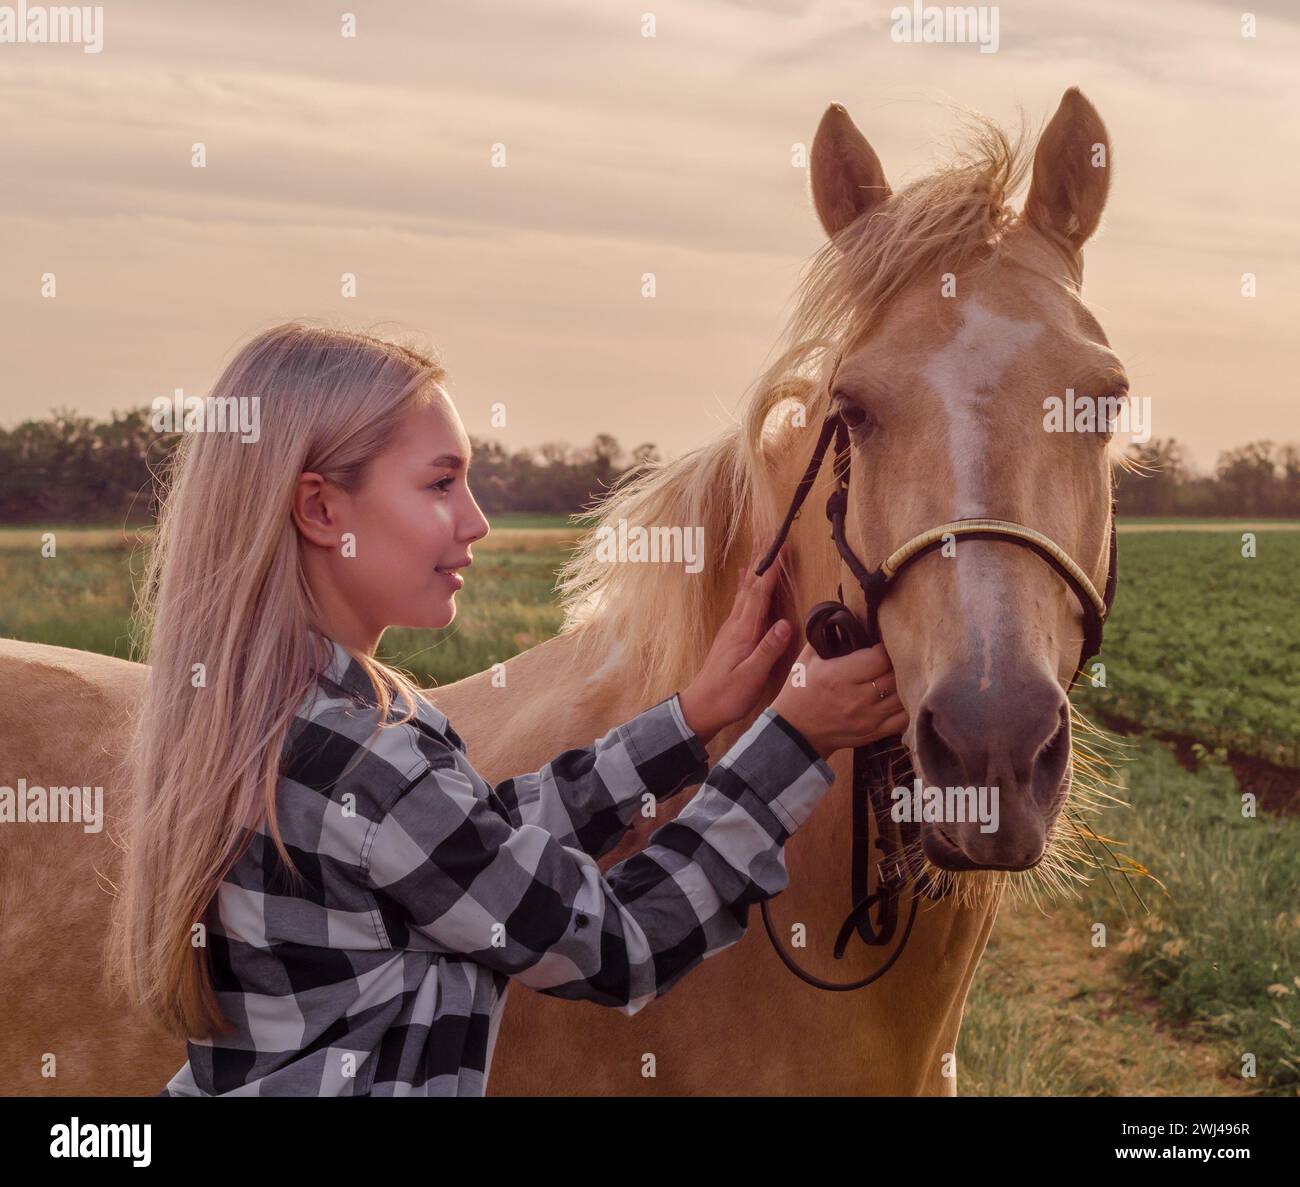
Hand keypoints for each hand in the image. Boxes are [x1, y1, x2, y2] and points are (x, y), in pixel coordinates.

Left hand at [676, 538, 791, 746]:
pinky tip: (744, 575)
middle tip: (769, 534)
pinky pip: (742, 600)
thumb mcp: (751, 676)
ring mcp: (732, 628)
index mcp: (744, 631)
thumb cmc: (727, 695)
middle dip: (761, 559)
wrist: (701, 707)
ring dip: (754, 566)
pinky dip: (746, 583)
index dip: (771, 570)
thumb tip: (784, 623)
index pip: (760, 594)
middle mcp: (736, 624)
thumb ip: (768, 650)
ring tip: (760, 545)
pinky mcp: (731, 635)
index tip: (780, 547)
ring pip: (745, 589)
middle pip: (751, 585)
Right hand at [770, 641, 907, 760]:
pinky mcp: (873, 733)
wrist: (795, 732)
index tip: (881, 647)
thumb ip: (826, 637)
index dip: (884, 649)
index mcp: (838, 676)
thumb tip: (846, 617)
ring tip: (900, 677)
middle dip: (897, 665)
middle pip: (895, 676)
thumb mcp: (807, 660)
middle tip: (895, 659)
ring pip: (903, 697)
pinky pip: (903, 719)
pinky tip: (900, 697)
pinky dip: (906, 706)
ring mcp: (867, 719)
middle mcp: (855, 698)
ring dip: (904, 685)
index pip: (880, 658)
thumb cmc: (800, 691)